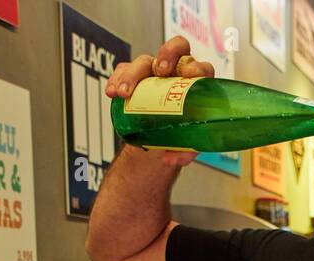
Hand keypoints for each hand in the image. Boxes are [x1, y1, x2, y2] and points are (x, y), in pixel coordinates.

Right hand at [105, 36, 214, 167]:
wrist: (157, 140)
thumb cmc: (178, 135)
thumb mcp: (185, 145)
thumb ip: (184, 151)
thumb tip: (173, 157)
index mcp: (195, 85)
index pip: (201, 67)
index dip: (196, 67)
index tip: (188, 75)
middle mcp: (176, 73)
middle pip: (176, 49)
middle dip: (167, 54)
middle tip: (159, 71)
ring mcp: (153, 73)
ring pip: (144, 62)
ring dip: (132, 74)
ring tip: (124, 93)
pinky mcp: (133, 78)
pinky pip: (123, 71)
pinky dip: (116, 80)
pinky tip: (112, 92)